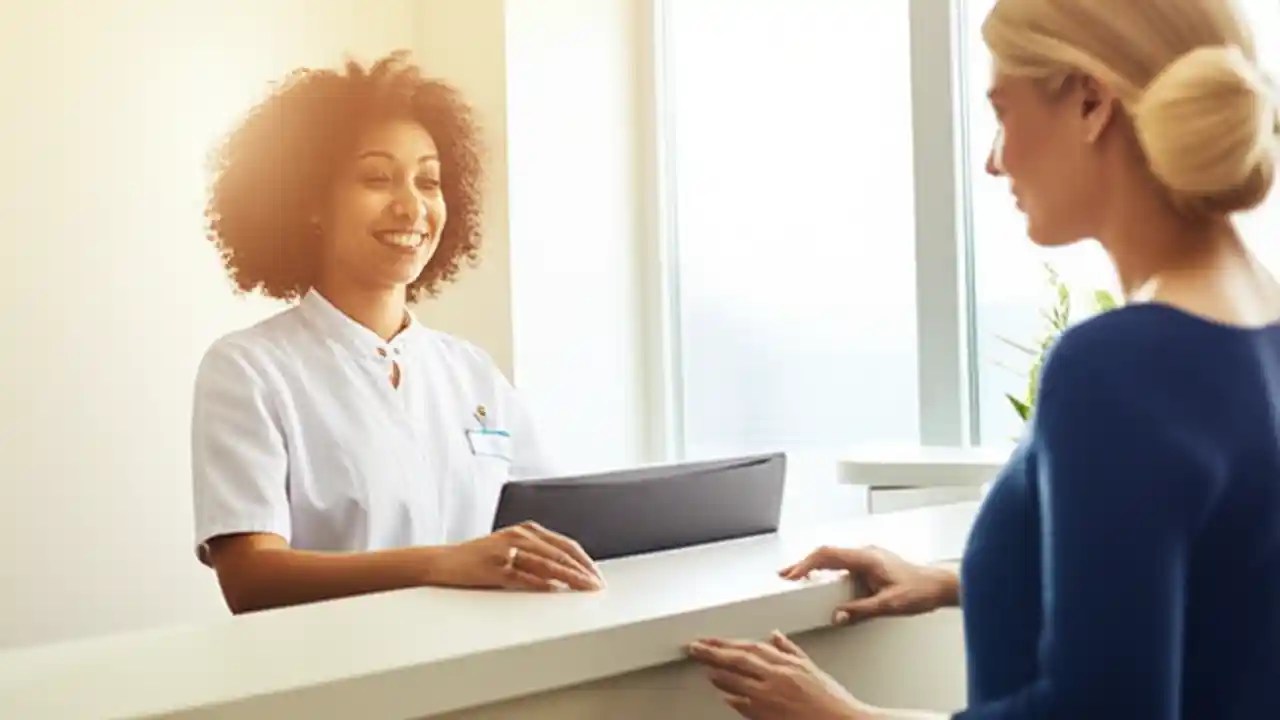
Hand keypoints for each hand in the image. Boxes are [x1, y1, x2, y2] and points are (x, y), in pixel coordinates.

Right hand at [436, 521, 605, 591]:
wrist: (443, 562)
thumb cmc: (478, 559)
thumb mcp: (511, 550)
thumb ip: (536, 557)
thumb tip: (565, 575)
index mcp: (526, 530)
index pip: (565, 544)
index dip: (584, 560)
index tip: (597, 575)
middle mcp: (519, 536)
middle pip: (560, 553)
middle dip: (582, 570)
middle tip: (597, 585)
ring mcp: (506, 550)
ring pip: (546, 563)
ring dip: (569, 577)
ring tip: (584, 588)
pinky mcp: (494, 567)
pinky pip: (522, 576)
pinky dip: (540, 583)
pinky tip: (553, 590)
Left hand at [686, 630, 876, 719]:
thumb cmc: (831, 699)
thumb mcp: (811, 667)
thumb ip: (790, 650)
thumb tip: (775, 635)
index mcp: (786, 663)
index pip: (748, 647)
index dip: (725, 642)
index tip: (708, 639)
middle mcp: (777, 678)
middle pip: (737, 660)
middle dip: (713, 653)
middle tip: (694, 648)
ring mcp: (771, 698)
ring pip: (737, 682)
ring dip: (719, 675)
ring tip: (705, 667)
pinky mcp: (769, 717)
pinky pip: (745, 707)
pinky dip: (733, 699)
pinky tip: (724, 695)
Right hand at [779, 545, 956, 624]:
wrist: (939, 585)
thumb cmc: (920, 590)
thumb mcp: (889, 605)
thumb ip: (860, 611)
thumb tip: (837, 615)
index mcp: (866, 558)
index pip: (828, 555)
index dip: (807, 564)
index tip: (792, 576)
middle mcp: (865, 553)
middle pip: (826, 553)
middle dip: (803, 563)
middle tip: (784, 575)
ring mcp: (868, 557)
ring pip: (833, 557)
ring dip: (814, 566)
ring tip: (796, 577)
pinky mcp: (870, 564)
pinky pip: (842, 563)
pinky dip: (827, 570)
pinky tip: (821, 579)